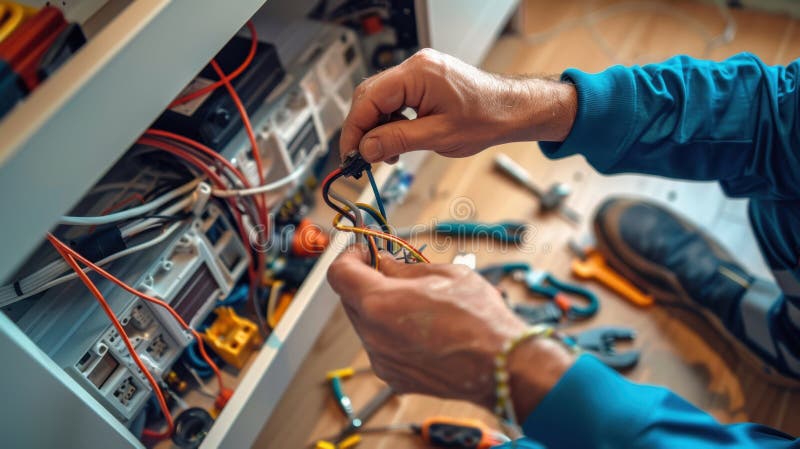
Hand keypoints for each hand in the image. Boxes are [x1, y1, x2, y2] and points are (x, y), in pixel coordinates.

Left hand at [327, 245, 574, 417]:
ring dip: (381, 308)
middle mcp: (373, 335)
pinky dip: (392, 333)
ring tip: (416, 302)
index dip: (351, 256)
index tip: (366, 250)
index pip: (340, 273)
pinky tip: (422, 328)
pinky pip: (382, 346)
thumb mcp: (443, 274)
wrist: (501, 366)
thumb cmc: (479, 320)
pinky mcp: (395, 377)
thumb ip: (404, 267)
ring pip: (366, 324)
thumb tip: (384, 262)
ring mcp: (382, 360)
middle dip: (367, 280)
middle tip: (394, 269)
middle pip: (351, 298)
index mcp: (378, 303)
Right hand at [339, 48, 576, 162]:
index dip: (354, 128)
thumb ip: (398, 140)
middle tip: (362, 158)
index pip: (369, 98)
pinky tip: (395, 140)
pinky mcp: (423, 81)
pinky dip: (390, 121)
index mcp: (418, 74)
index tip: (350, 153)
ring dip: (376, 127)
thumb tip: (366, 148)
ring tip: (384, 154)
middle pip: (369, 95)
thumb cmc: (487, 118)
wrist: (513, 110)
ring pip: (380, 98)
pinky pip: (395, 98)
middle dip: (362, 128)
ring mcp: (419, 72)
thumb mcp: (438, 136)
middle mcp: (415, 66)